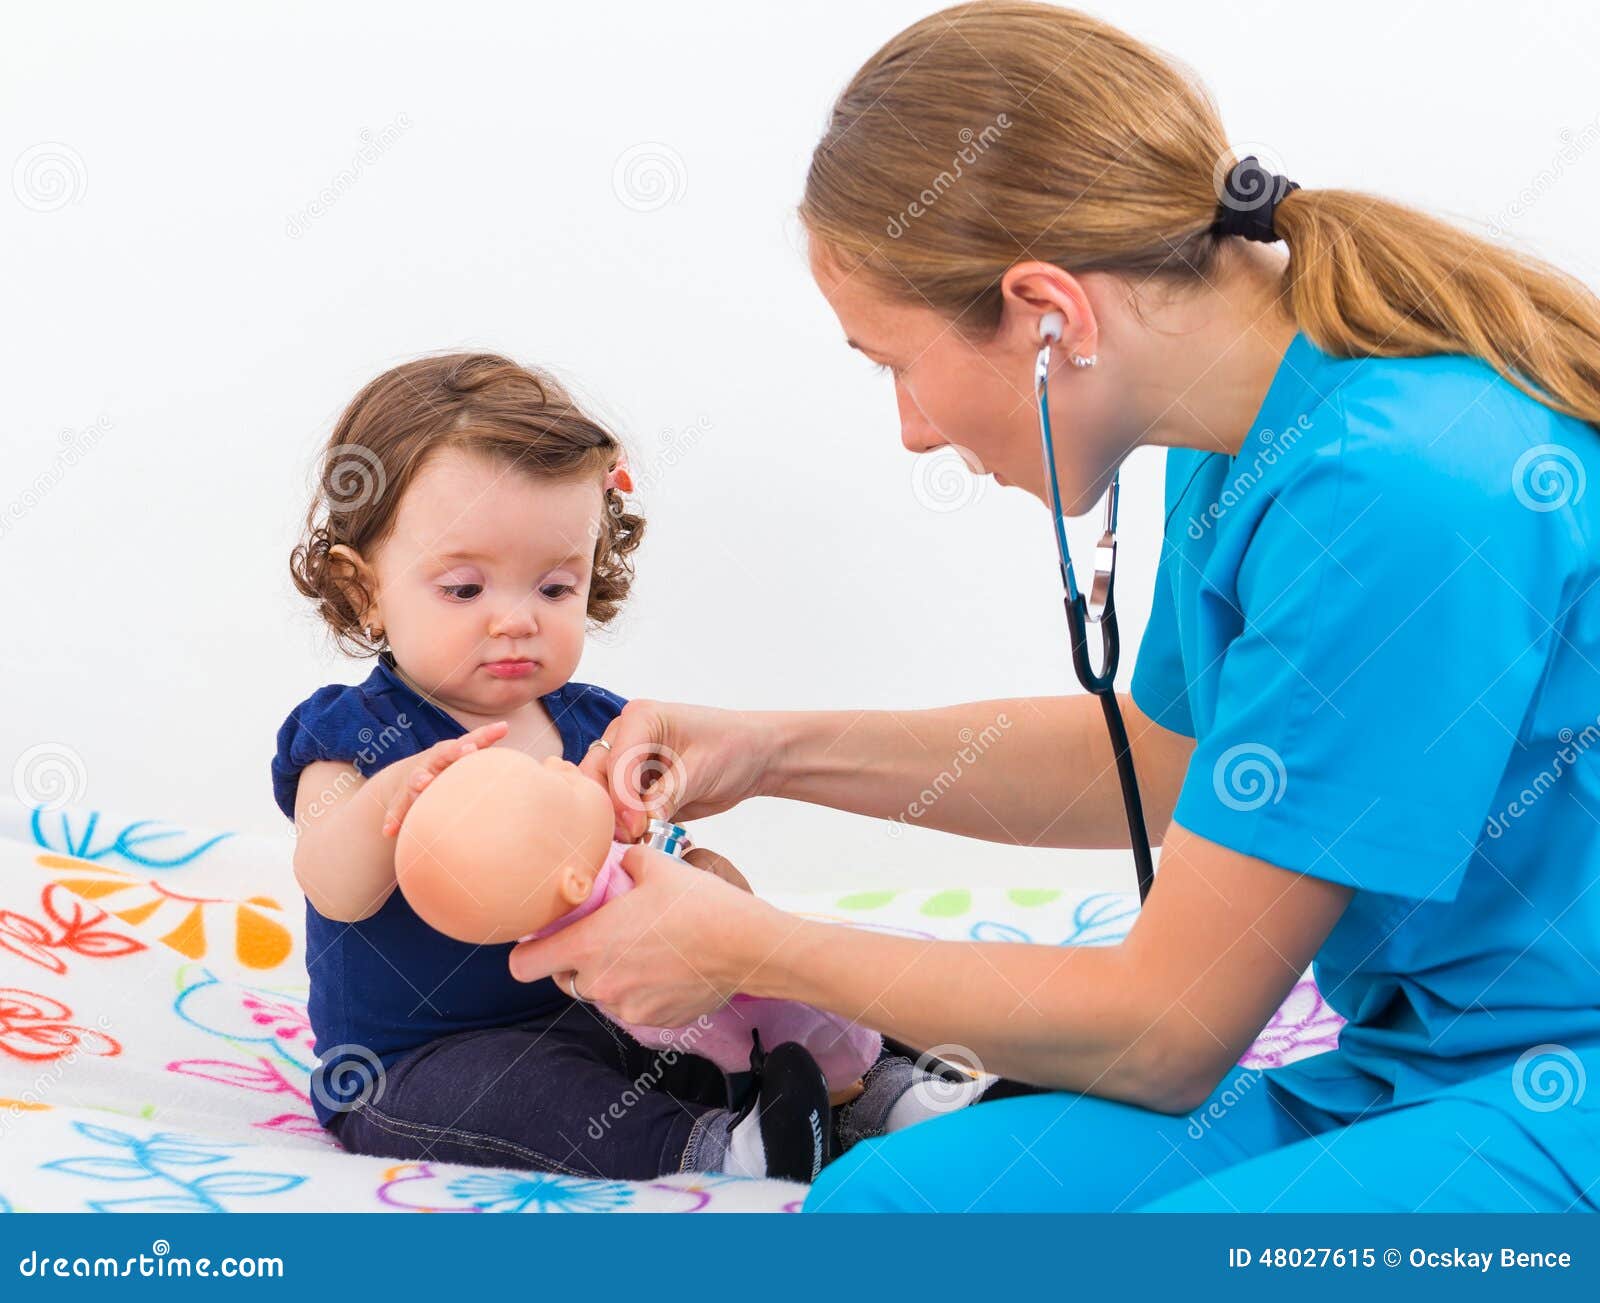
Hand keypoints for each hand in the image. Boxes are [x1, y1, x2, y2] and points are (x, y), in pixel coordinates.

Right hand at [379, 721, 509, 836]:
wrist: (412, 776)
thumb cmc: (449, 764)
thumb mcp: (463, 753)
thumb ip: (484, 741)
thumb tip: (506, 725)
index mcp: (450, 752)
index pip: (465, 743)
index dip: (476, 741)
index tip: (483, 742)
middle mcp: (432, 762)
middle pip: (441, 756)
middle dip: (454, 753)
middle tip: (466, 752)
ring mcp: (415, 779)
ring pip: (416, 780)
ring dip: (420, 781)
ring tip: (423, 784)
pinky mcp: (402, 798)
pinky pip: (398, 808)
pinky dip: (394, 818)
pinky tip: (389, 830)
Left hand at [507, 844, 780, 1026]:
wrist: (747, 946)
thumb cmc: (700, 905)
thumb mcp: (657, 868)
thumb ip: (626, 862)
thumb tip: (620, 860)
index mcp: (588, 945)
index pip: (523, 966)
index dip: (528, 951)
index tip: (543, 938)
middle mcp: (600, 984)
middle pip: (562, 979)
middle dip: (575, 959)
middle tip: (603, 936)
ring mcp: (626, 1008)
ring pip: (599, 993)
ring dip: (609, 976)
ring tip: (642, 950)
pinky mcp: (654, 1022)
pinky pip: (632, 1007)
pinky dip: (640, 991)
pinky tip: (666, 967)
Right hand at [580, 700, 778, 841]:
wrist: (753, 756)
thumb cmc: (732, 748)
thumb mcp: (701, 770)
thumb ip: (667, 795)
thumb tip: (641, 824)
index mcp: (641, 717)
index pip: (616, 760)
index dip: (621, 797)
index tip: (637, 827)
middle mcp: (626, 736)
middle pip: (596, 777)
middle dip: (610, 809)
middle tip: (633, 837)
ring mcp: (627, 763)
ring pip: (602, 796)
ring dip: (614, 820)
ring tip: (638, 840)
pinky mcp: (635, 787)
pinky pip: (619, 810)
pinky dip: (625, 826)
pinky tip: (640, 839)